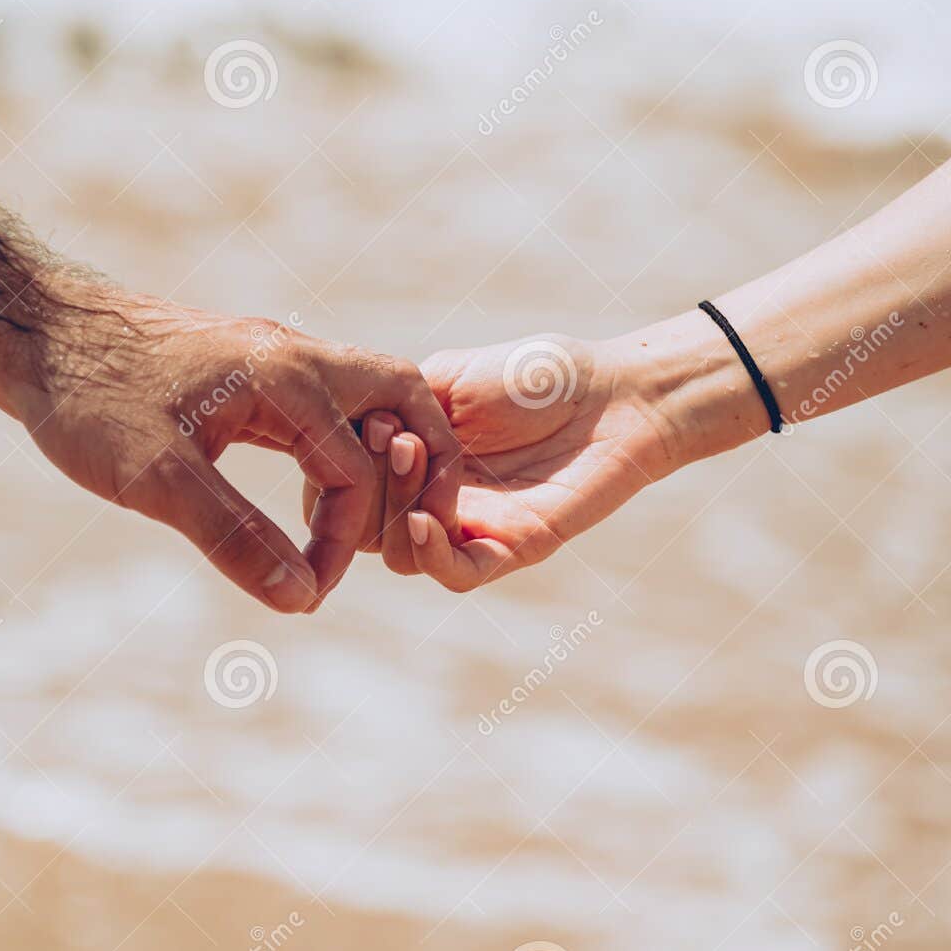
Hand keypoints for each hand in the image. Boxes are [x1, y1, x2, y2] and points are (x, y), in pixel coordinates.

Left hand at [0, 279, 461, 612]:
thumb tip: (301, 598)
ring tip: (364, 529)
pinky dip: (338, 454)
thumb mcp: (157, 479)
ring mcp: (275, 359)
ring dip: (379, 463)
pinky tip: (312, 499)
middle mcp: (295, 357)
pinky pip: (323, 411)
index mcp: (286, 377)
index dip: (342, 547)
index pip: (357, 472)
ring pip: (366, 404)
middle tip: (420, 530)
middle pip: (402, 400)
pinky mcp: (250, 372)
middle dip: (422, 467)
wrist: (33, 329)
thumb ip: (235, 537)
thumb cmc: (89, 396)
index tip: (306, 595)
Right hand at [307, 321, 758, 590]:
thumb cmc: (538, 377)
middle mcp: (430, 502)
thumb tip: (339, 428)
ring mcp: (467, 529)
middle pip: (360, 527)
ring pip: (399, 554)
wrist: (615, 394)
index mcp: (409, 462)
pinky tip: (429, 518)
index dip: (335, 464)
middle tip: (388, 436)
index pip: (343, 489)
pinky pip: (455, 573)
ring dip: (395, 508)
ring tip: (412, 455)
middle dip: (362, 483)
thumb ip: (392, 404)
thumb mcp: (448, 377)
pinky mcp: (510, 549)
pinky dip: (432, 553)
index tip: (348, 423)